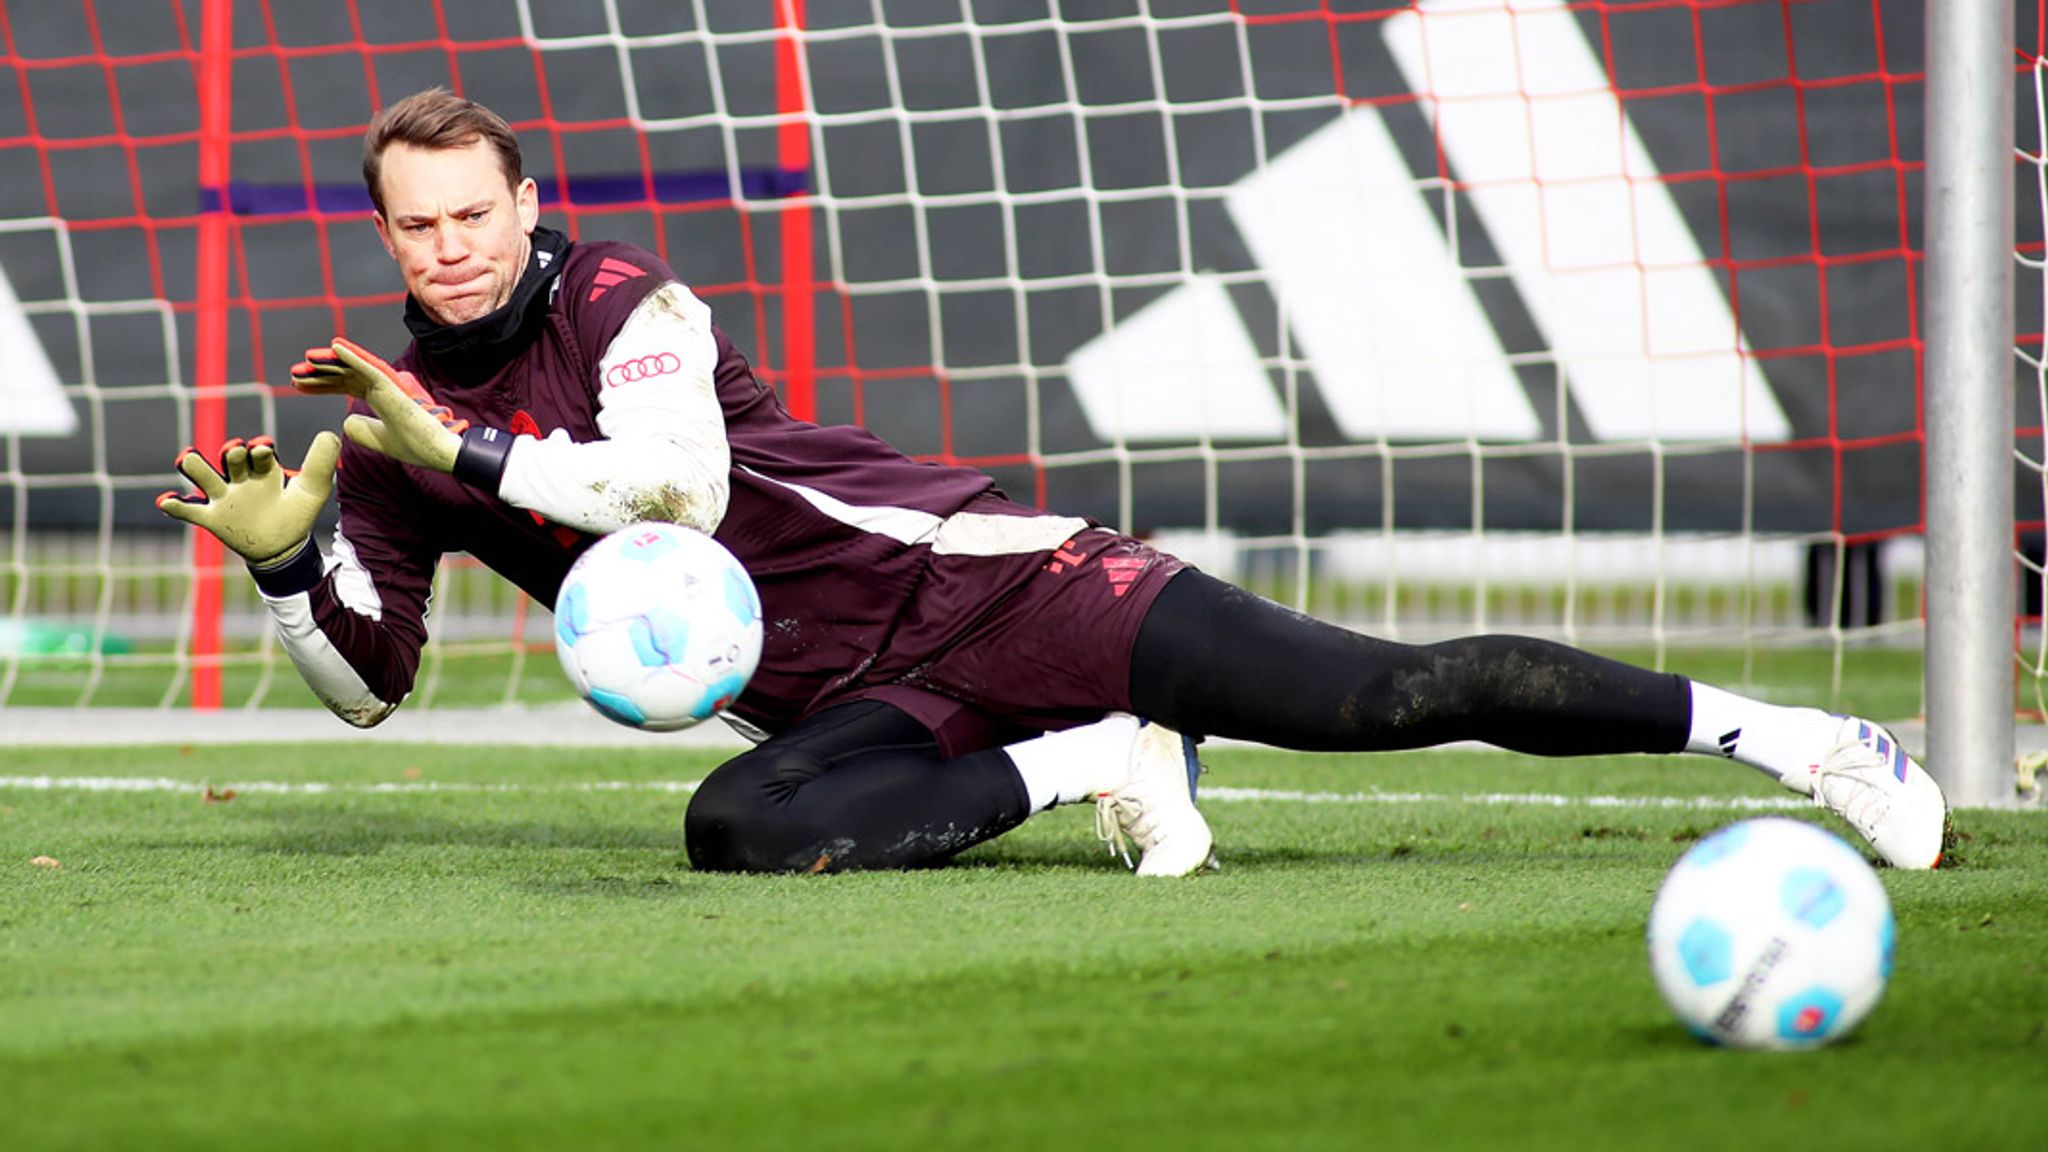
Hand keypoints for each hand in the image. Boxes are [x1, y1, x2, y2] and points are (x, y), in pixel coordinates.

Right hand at [155, 432, 340, 566]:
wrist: (282, 548)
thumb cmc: (296, 514)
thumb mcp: (312, 491)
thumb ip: (320, 464)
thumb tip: (330, 433)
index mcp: (264, 469)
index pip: (258, 452)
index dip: (258, 449)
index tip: (263, 449)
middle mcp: (240, 478)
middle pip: (230, 458)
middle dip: (232, 453)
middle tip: (236, 452)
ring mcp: (223, 497)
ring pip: (204, 476)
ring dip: (195, 466)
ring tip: (188, 458)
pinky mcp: (212, 517)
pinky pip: (189, 511)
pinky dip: (176, 506)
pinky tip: (166, 501)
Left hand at [291, 336, 466, 472]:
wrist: (438, 452)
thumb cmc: (416, 445)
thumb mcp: (379, 440)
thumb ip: (362, 430)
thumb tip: (346, 420)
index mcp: (378, 398)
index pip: (344, 385)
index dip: (321, 383)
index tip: (298, 384)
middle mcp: (382, 388)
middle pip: (344, 374)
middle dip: (318, 373)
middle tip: (295, 372)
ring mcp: (388, 386)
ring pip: (354, 368)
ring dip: (330, 361)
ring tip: (307, 358)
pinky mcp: (394, 387)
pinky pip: (371, 368)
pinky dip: (353, 357)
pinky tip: (336, 348)